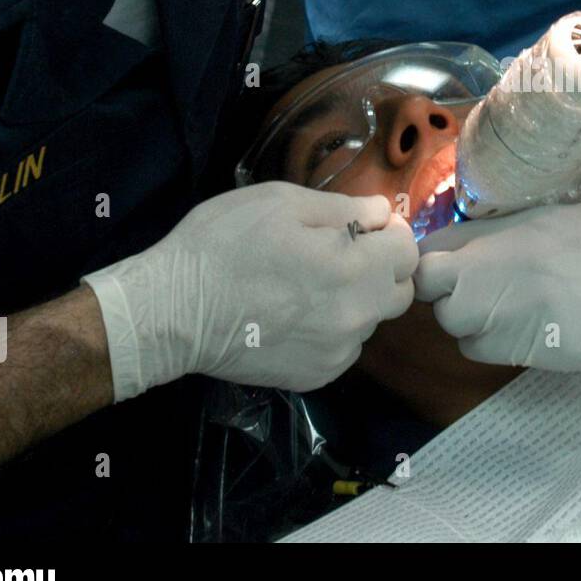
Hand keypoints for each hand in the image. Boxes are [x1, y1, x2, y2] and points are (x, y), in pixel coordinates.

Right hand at [84, 183, 416, 399]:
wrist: (172, 312)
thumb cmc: (223, 245)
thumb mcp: (281, 202)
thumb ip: (344, 208)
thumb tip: (383, 213)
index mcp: (354, 270)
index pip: (408, 251)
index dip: (388, 234)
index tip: (361, 228)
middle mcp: (356, 317)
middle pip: (398, 291)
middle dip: (380, 268)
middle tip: (339, 255)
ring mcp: (337, 352)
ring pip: (371, 321)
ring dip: (356, 301)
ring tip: (309, 286)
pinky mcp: (316, 377)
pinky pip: (344, 348)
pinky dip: (333, 330)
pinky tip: (296, 316)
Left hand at [415, 199, 580, 386]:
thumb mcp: (579, 210)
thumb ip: (524, 220)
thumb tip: (490, 229)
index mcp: (517, 224)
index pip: (434, 246)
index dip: (438, 258)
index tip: (457, 263)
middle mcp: (504, 265)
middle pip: (433, 288)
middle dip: (446, 292)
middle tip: (479, 290)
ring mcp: (515, 312)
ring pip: (456, 326)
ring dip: (471, 321)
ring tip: (511, 311)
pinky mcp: (533, 352)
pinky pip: (487, 351)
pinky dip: (497, 345)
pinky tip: (534, 331)